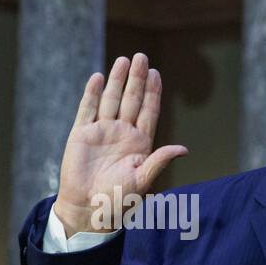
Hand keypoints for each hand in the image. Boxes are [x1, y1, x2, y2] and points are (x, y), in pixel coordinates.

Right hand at [54, 53, 187, 237]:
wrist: (89, 207)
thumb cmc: (119, 198)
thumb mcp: (143, 179)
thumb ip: (160, 160)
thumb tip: (183, 149)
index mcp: (140, 143)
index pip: (148, 111)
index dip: (152, 92)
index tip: (156, 73)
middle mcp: (122, 133)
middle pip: (131, 100)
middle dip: (136, 79)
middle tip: (141, 57)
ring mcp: (102, 132)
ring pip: (111, 100)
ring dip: (116, 80)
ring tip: (123, 60)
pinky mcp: (81, 134)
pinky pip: (87, 109)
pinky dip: (92, 94)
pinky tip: (98, 77)